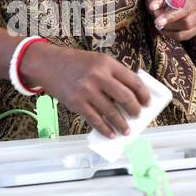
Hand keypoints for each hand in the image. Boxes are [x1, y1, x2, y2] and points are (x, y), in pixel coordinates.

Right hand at [18, 45, 150, 137]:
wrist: (48, 64)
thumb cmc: (75, 63)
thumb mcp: (97, 61)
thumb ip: (113, 74)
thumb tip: (130, 97)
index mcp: (107, 63)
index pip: (133, 81)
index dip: (143, 94)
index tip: (147, 102)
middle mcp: (98, 76)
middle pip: (125, 97)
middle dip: (135, 110)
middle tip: (138, 116)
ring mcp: (87, 91)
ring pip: (111, 112)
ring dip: (122, 124)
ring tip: (127, 131)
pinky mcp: (76, 103)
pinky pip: (95, 120)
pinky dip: (105, 129)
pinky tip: (111, 134)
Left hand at [145, 0, 195, 41]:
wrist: (169, 5)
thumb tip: (155, 9)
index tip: (152, 7)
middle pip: (187, 9)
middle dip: (170, 17)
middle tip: (157, 22)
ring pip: (187, 23)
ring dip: (170, 26)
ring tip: (159, 24)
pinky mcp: (195, 27)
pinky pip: (184, 35)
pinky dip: (171, 34)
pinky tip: (165, 29)